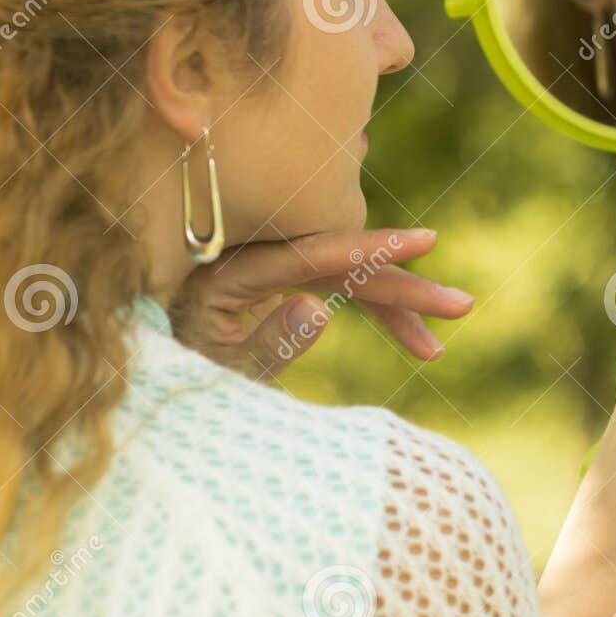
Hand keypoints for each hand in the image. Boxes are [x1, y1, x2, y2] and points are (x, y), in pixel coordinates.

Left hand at [165, 227, 474, 380]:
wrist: (153, 376)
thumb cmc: (181, 375)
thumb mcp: (220, 373)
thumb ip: (267, 344)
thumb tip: (320, 307)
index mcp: (231, 270)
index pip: (312, 253)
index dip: (370, 247)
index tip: (425, 241)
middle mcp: (254, 257)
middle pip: (340, 262)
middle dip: (400, 288)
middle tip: (461, 306)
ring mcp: (269, 265)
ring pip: (346, 276)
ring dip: (392, 307)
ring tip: (438, 343)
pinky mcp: (282, 278)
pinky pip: (338, 286)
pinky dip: (373, 313)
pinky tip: (414, 339)